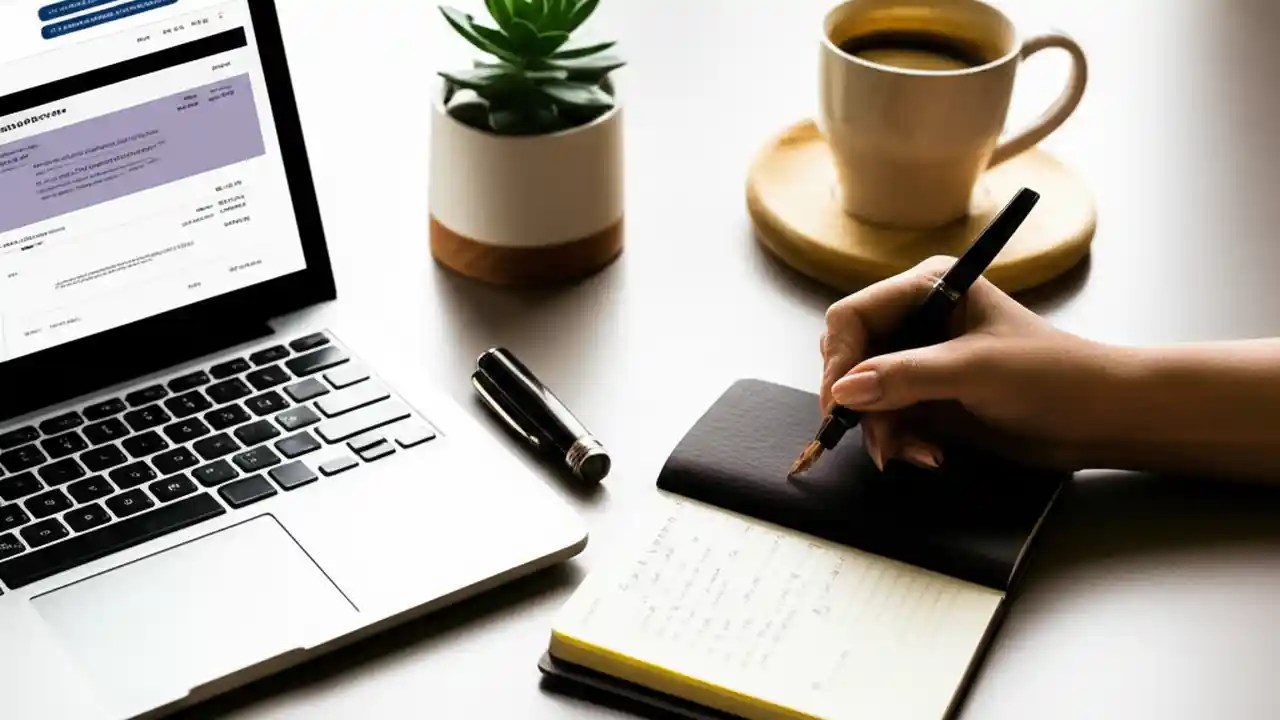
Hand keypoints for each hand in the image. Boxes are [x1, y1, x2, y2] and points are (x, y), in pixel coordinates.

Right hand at [819, 256, 1117, 471]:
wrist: (1099, 419)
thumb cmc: (1053, 375)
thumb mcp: (975, 371)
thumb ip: (906, 376)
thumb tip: (845, 391)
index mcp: (929, 286)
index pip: (853, 316)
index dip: (840, 360)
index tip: (840, 404)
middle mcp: (917, 318)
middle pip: (851, 357)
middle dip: (860, 402)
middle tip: (879, 437)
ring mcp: (920, 361)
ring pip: (864, 397)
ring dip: (882, 430)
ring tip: (916, 454)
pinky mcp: (927, 398)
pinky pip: (886, 420)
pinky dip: (899, 441)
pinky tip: (931, 454)